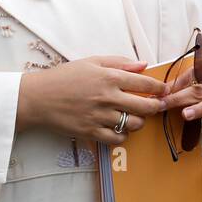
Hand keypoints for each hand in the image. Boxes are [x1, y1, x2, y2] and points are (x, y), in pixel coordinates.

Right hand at [17, 56, 167, 145]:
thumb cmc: (64, 77)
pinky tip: (119, 129)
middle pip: (145, 106)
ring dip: (139, 121)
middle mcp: (107, 97)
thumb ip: (119, 62)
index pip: (145, 83)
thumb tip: (143, 65)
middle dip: (156, 107)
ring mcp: (99, 116)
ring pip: (133, 124)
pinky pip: (117, 139)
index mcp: (109, 77)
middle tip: (157, 106)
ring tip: (135, 117)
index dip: (159, 88)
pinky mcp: (90, 132)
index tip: (164, 90)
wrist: (37, 97)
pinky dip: (123, 136)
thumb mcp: (91, 62)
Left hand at [162, 55, 201, 137]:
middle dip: (181, 98)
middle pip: (201, 90)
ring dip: (199, 109)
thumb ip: (178, 84)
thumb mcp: (193, 78)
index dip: (174, 85)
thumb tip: (159, 93)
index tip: (159, 95)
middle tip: (165, 104)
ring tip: (186, 114)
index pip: (191, 75)